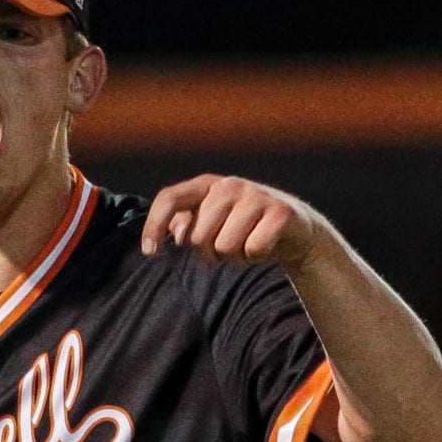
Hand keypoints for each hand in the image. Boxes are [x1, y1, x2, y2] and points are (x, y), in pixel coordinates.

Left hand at [140, 174, 324, 269]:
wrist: (292, 227)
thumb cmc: (240, 226)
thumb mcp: (208, 222)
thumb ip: (184, 223)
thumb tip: (177, 232)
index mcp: (206, 185)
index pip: (169, 198)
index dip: (154, 225)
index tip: (149, 252)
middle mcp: (229, 185)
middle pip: (198, 237)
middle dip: (209, 252)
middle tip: (226, 245)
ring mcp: (256, 196)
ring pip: (225, 246)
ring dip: (233, 256)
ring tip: (245, 244)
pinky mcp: (280, 212)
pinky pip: (253, 249)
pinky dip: (255, 256)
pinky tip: (264, 245)